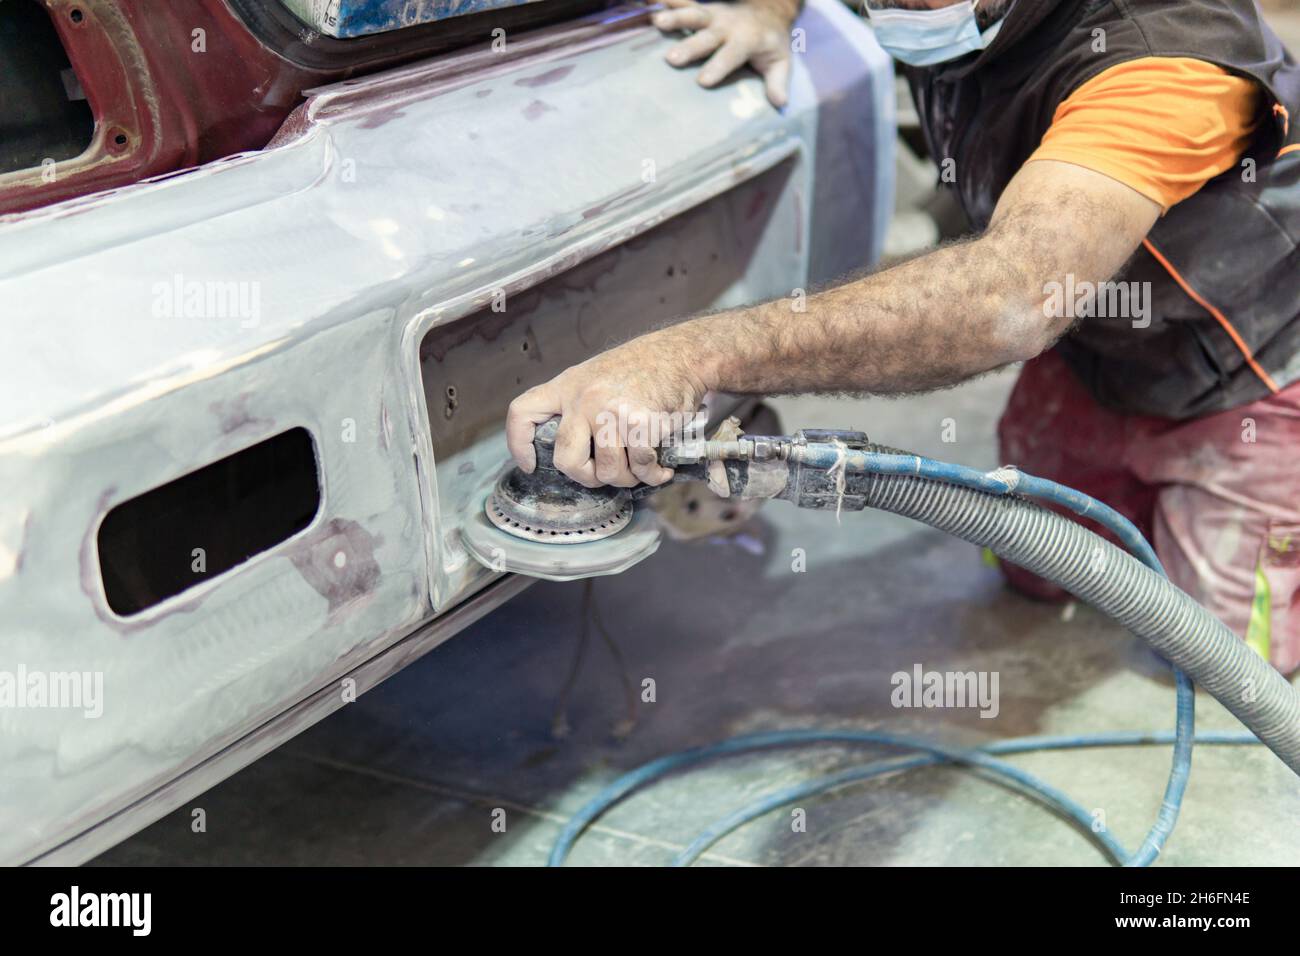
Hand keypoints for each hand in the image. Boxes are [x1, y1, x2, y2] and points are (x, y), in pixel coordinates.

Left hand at [506, 336, 708, 487]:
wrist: (682, 353)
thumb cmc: (644, 369)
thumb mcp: (597, 376)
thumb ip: (579, 405)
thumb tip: (578, 451)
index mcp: (567, 385)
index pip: (523, 412)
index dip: (519, 445)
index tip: (530, 465)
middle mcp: (582, 397)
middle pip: (566, 459)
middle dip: (588, 477)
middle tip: (606, 475)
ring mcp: (609, 409)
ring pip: (607, 470)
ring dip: (627, 478)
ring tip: (641, 467)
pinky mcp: (638, 422)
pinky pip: (639, 466)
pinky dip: (652, 474)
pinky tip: (659, 469)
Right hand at [653, 0, 795, 107]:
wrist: (769, 11)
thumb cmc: (771, 44)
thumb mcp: (781, 62)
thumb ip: (778, 82)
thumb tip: (780, 103)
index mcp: (748, 40)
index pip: (732, 54)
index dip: (719, 66)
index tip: (703, 81)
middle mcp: (729, 25)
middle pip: (708, 35)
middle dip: (690, 46)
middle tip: (671, 59)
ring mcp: (714, 15)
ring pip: (694, 14)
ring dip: (675, 17)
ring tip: (657, 22)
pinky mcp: (704, 9)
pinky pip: (684, 2)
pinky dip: (667, 0)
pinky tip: (649, 2)